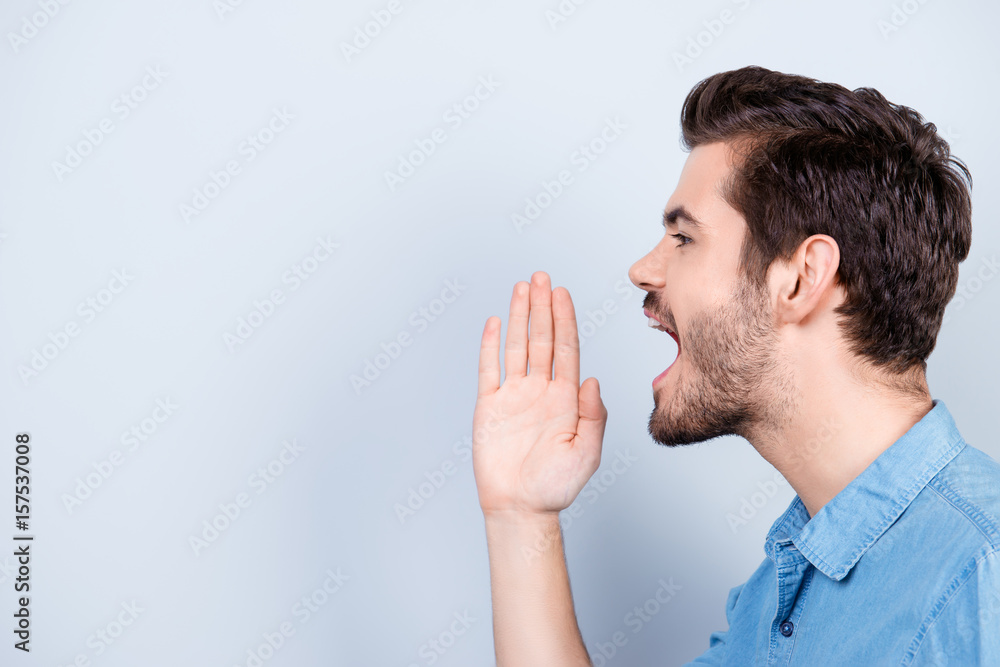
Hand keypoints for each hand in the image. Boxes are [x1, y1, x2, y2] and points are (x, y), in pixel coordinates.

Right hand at [472, 271, 607, 516]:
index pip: (566, 349)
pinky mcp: (489, 407)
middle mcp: (541, 390)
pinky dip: (489, 345)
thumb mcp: (586, 454)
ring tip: (521, 288)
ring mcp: (514, 396)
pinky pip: (488, 369)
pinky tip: (493, 322)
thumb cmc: (556, 487)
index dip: (564, 320)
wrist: (521, 508)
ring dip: (518, 317)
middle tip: (541, 277)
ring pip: (516, 347)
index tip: (561, 293)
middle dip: (542, 307)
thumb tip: (592, 380)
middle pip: (541, 339)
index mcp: (566, 398)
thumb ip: (593, 417)